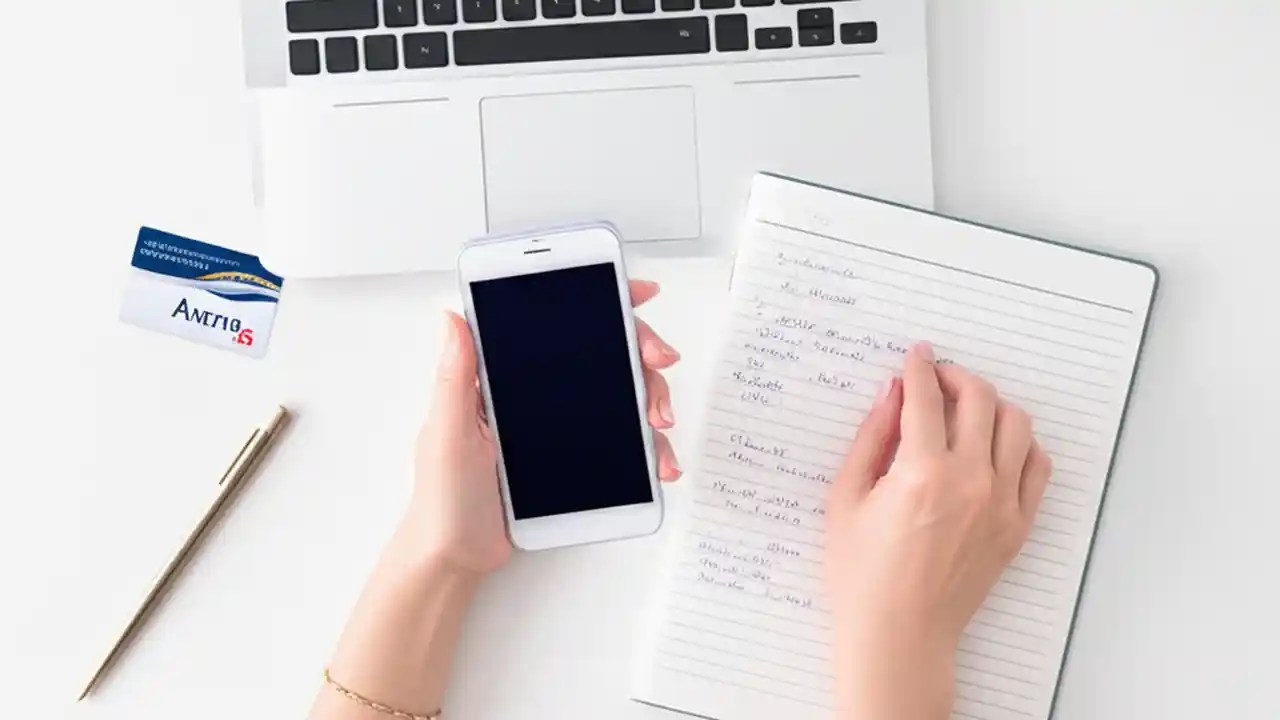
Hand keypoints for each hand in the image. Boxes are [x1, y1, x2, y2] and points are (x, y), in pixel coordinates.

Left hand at [407, 280, 682, 576]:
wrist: (457, 558)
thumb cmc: (441, 497)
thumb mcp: (445, 433)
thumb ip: (454, 378)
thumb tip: (453, 316)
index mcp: (502, 377)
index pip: (555, 324)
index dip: (598, 302)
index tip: (635, 295)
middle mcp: (536, 394)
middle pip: (602, 354)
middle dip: (640, 351)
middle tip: (659, 362)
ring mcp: (560, 426)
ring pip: (622, 396)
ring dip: (651, 400)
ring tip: (659, 423)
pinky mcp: (577, 460)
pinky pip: (623, 445)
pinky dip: (648, 449)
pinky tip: (660, 462)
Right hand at [824, 342, 1052, 718]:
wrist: (898, 635)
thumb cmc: (861, 574)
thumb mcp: (845, 498)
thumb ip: (870, 438)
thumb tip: (891, 394)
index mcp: (921, 472)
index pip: (926, 398)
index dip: (919, 368)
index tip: (916, 355)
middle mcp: (970, 481)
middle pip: (979, 399)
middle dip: (956, 376)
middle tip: (937, 378)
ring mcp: (1001, 504)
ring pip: (1016, 425)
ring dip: (991, 404)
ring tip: (966, 408)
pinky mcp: (1018, 526)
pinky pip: (1038, 466)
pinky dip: (1021, 443)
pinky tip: (994, 444)